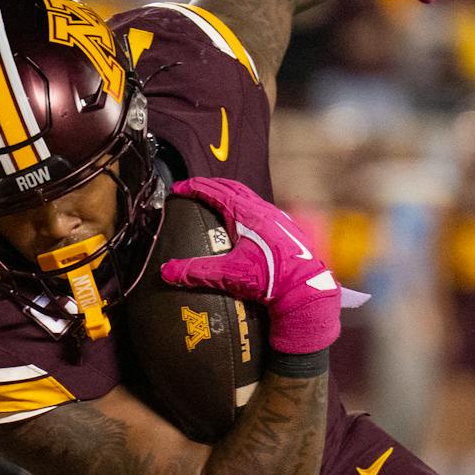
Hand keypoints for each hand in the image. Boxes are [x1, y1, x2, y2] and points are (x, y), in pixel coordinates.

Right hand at [160, 176, 348, 355]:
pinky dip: (246, 208)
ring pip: (249, 197)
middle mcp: (263, 210)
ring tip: (218, 201)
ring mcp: (277, 218)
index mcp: (246, 214)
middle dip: (212, 185)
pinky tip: (246, 222)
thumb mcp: (230, 275)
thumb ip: (196, 272)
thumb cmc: (272, 278)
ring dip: (231, 195)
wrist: (307, 288)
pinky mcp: (286, 229)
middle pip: (233, 188)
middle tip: (195, 188)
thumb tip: (167, 271)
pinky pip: (262, 209)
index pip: (215, 191)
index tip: (179, 187)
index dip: (194, 187)